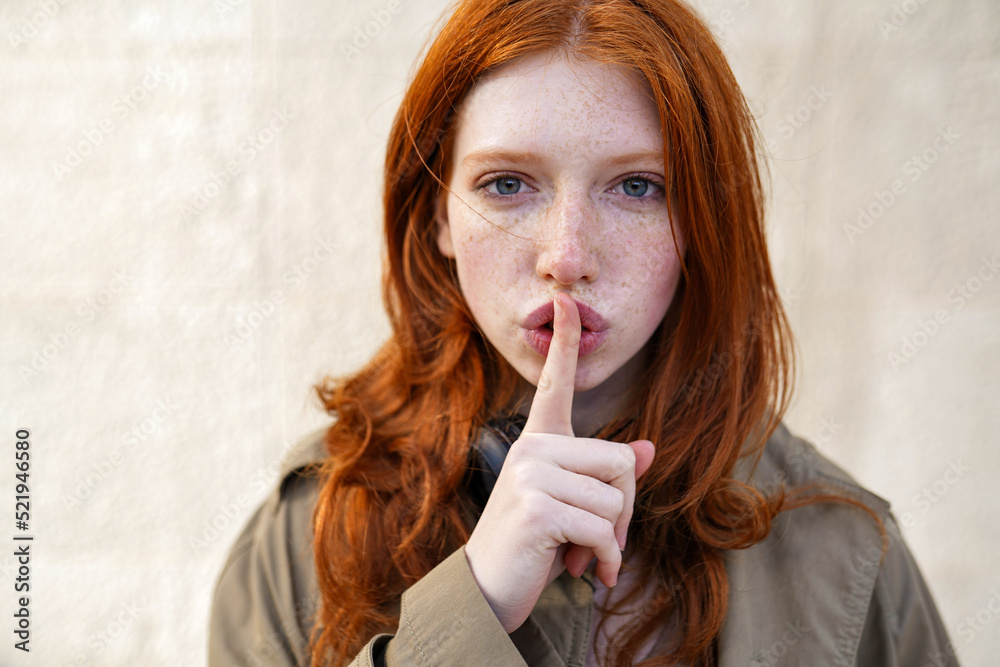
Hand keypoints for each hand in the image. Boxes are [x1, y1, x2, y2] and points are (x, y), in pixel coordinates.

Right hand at [464, 292, 654, 632]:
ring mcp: (531, 475)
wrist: (487, 590)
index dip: (564, 342)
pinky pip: (603, 528)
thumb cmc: (532, 545)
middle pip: (619, 461)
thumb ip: (605, 477)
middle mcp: (532, 449)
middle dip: (623, 510)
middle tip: (600, 541)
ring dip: (611, 539)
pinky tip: (581, 570)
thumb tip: (647, 450)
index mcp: (538, 442)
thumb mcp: (572, 506)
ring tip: (581, 555)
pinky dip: (604, 559)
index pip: (554, 384)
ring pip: (615, 497)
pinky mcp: (537, 506)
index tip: (565, 301)